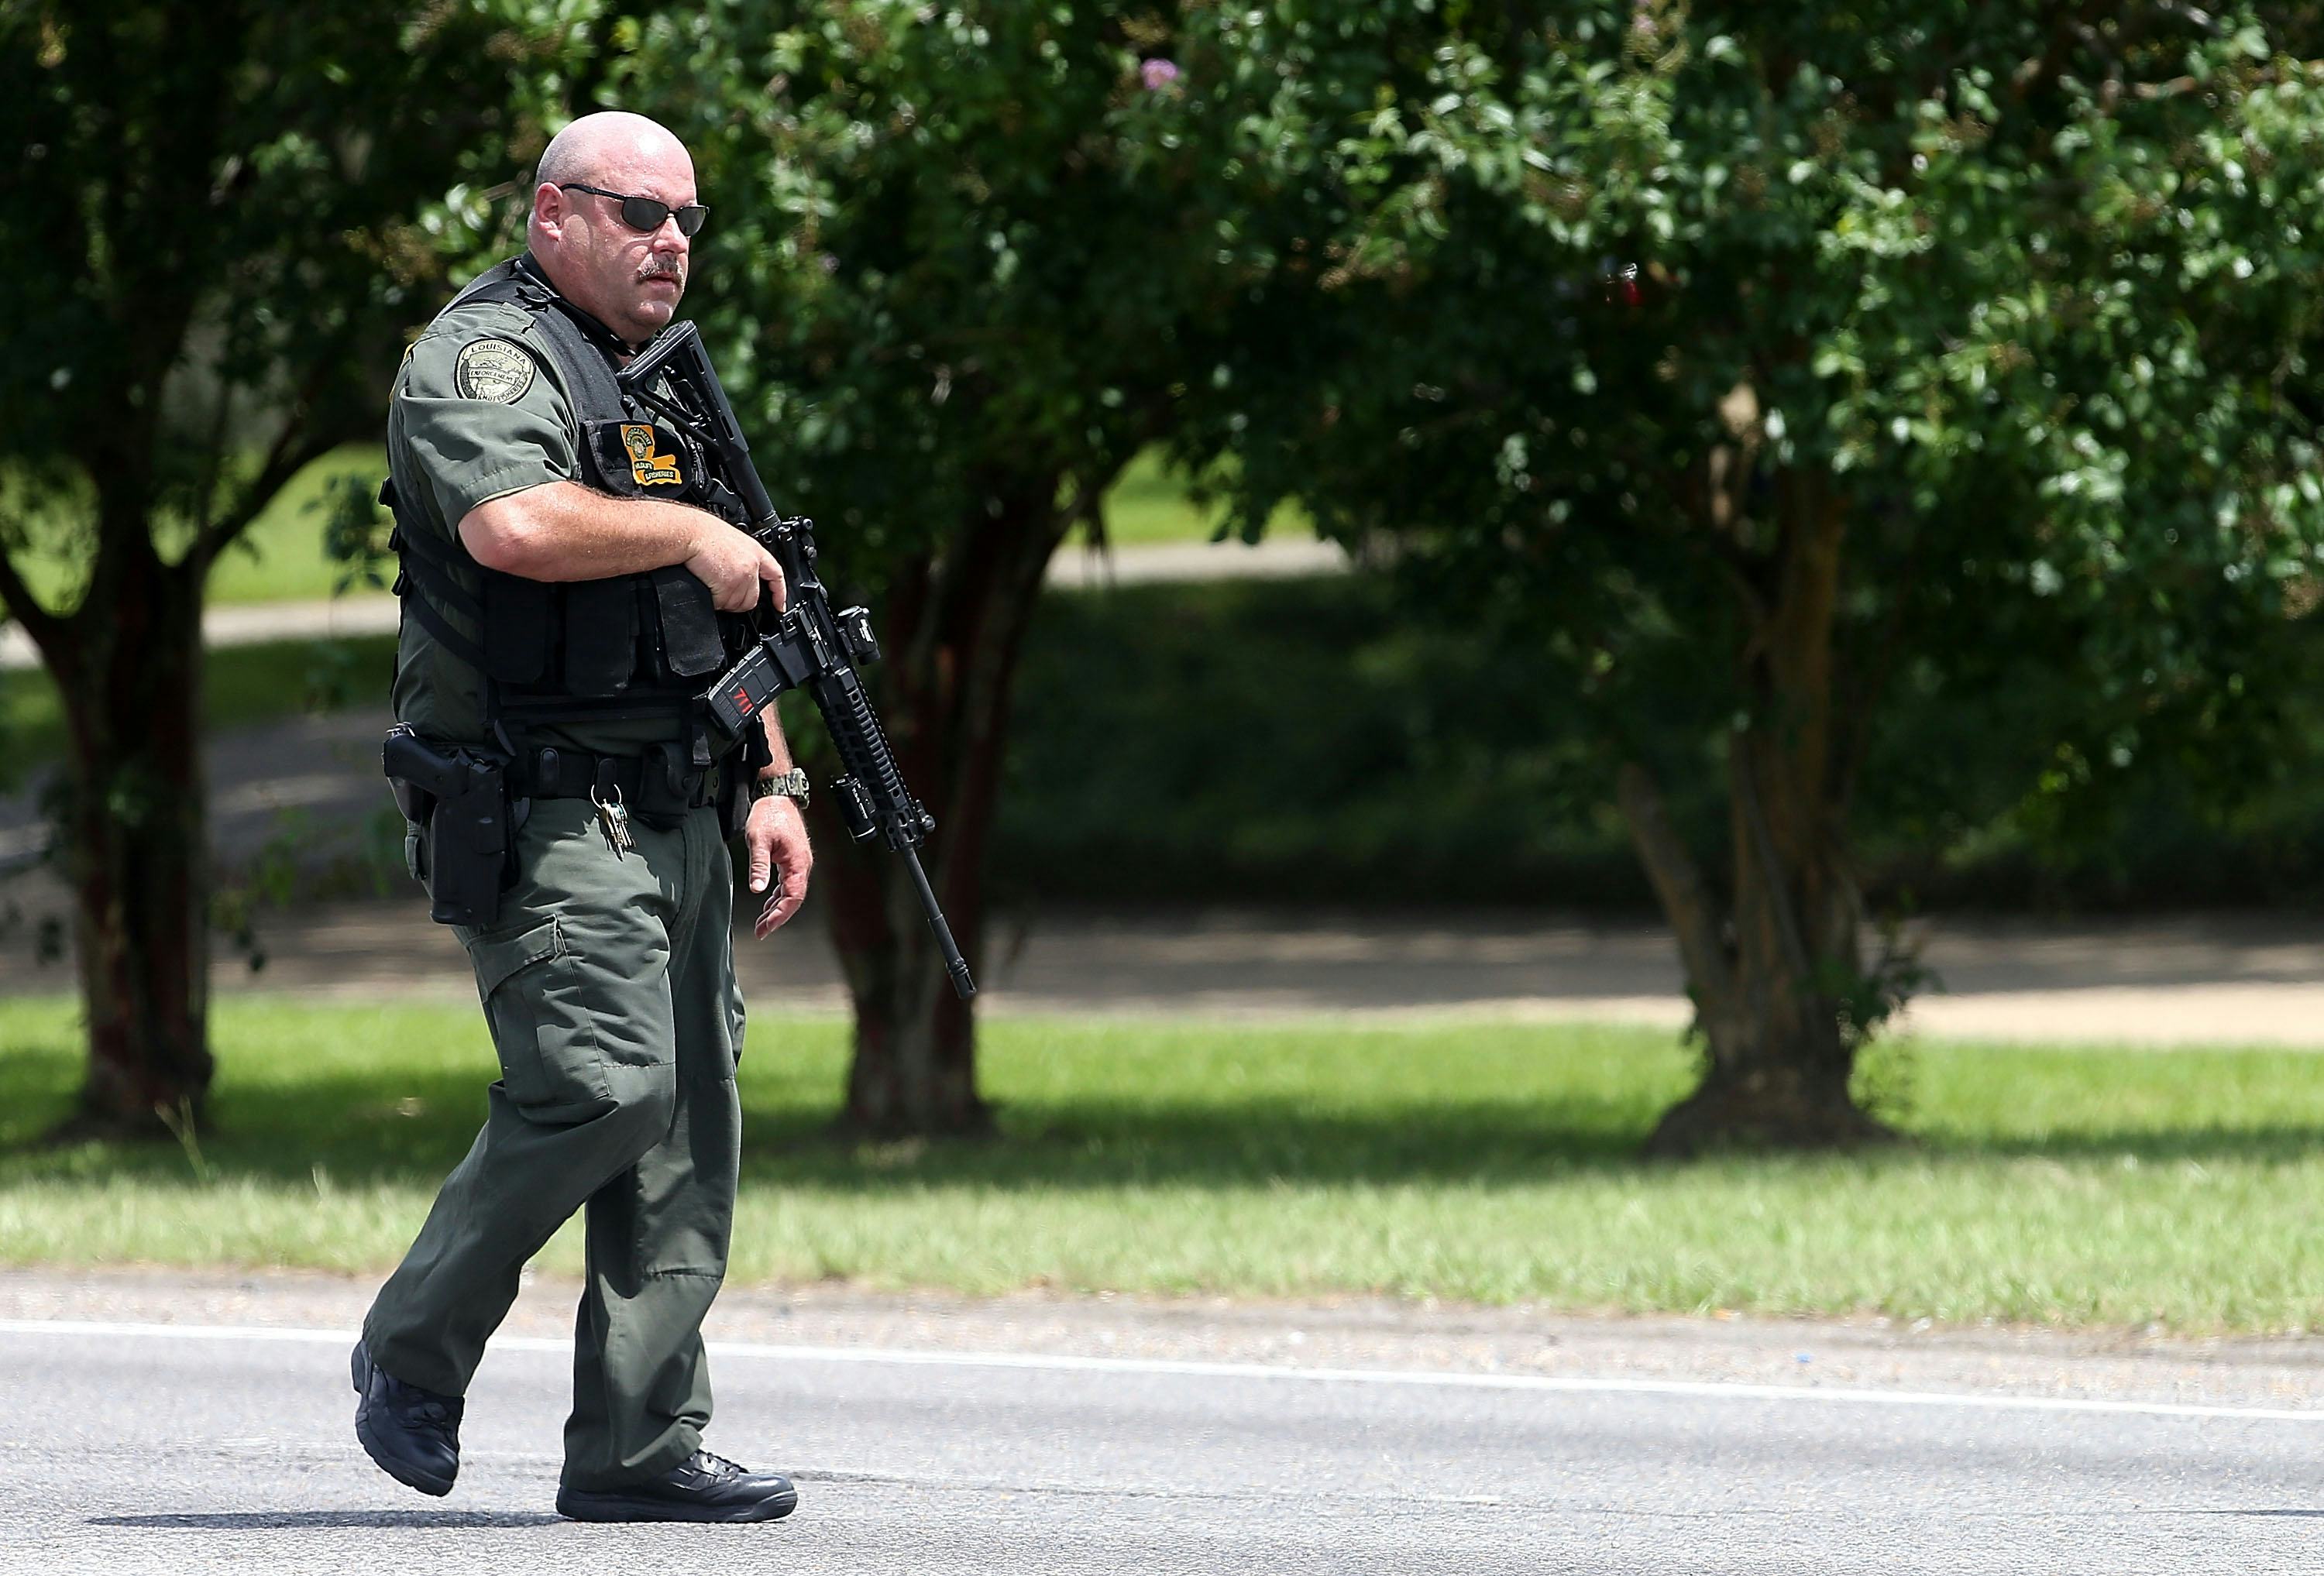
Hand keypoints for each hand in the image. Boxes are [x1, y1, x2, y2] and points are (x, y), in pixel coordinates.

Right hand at [687, 522, 786, 612]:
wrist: (691, 533)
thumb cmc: (704, 534)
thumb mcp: (733, 543)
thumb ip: (742, 560)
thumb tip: (738, 578)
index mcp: (755, 552)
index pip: (776, 576)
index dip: (779, 593)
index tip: (779, 606)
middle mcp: (752, 565)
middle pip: (752, 599)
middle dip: (737, 602)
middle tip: (722, 593)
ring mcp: (742, 577)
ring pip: (736, 604)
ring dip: (723, 601)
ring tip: (712, 584)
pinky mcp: (728, 586)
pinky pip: (721, 604)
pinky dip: (713, 601)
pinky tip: (707, 586)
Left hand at [744, 793, 811, 937]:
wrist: (777, 796)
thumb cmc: (769, 814)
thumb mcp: (758, 840)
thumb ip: (759, 866)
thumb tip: (757, 890)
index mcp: (797, 862)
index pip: (793, 897)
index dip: (780, 915)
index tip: (767, 927)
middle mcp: (802, 865)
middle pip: (793, 899)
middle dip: (777, 917)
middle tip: (761, 931)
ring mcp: (798, 863)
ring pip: (791, 893)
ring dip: (777, 909)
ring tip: (762, 922)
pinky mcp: (792, 859)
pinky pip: (788, 884)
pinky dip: (778, 897)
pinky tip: (768, 903)